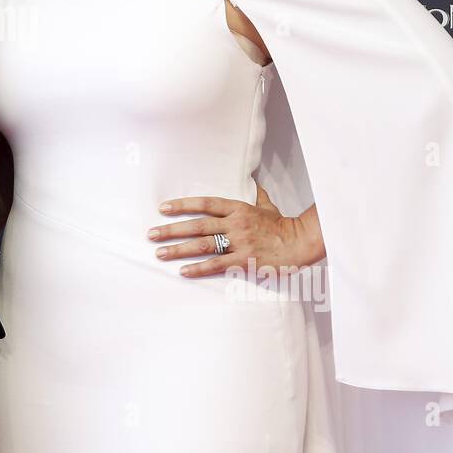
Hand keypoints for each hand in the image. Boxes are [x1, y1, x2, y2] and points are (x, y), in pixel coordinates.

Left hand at [148, 184, 322, 277]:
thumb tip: (253, 180)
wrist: (301, 242)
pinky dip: (198, 268)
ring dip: (179, 249)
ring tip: (160, 253)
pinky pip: (217, 264)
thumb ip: (256, 194)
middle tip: (151, 234)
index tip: (163, 208)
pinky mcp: (244, 261)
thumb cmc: (282, 224)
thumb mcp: (267, 205)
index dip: (182, 205)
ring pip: (203, 244)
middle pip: (197, 225)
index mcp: (238, 208)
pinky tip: (183, 271)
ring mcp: (239, 242)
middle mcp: (235, 223)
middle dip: (172, 229)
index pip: (205, 204)